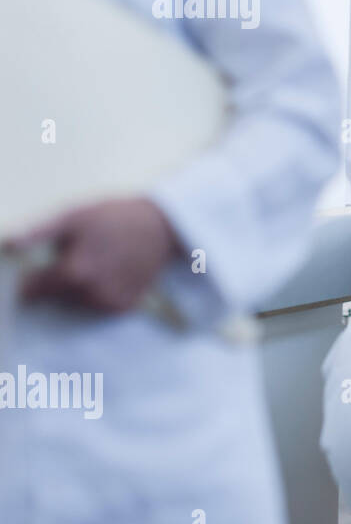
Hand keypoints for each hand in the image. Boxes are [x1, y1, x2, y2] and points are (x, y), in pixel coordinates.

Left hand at [6, 198, 180, 312]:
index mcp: (73, 273)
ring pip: (76, 303)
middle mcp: (90, 294)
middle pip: (54, 297)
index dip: (29, 279)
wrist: (161, 226)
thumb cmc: (112, 217)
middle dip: (57, 281)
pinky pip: (97, 307)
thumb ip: (36, 232)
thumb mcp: (72, 216)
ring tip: (96, 262)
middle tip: (77, 256)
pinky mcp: (124, 307)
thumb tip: (6, 245)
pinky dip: (98, 294)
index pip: (31, 291)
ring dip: (78, 288)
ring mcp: (109, 303)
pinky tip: (109, 274)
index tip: (37, 268)